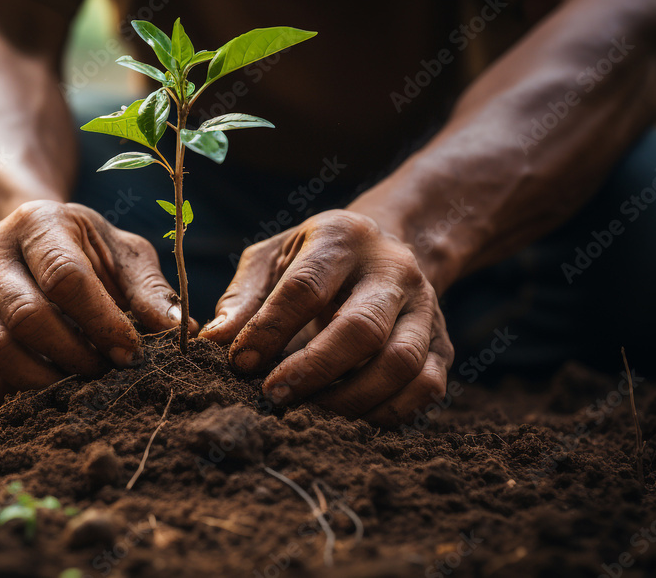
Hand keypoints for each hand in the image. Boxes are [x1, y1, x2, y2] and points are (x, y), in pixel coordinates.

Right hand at [0, 200, 196, 402]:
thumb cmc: (87, 249)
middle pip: (27, 316)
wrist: (27, 239)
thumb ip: (150, 290)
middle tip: (109, 373)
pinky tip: (53, 392)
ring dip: (47, 379)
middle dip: (76, 354)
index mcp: (37, 223)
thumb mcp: (122, 254)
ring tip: (83, 385)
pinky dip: (20, 392)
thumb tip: (183, 331)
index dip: (102, 321)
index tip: (131, 352)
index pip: (65, 276)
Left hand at [199, 210, 452, 424]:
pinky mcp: (443, 343)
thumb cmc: (315, 259)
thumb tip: (211, 342)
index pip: (306, 287)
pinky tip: (348, 417)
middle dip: (312, 371)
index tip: (240, 364)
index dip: (270, 330)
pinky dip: (386, 413)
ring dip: (349, 399)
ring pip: (401, 363)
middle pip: (362, 329)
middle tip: (272, 397)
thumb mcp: (273, 258)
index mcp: (342, 239)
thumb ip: (243, 298)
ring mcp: (425, 308)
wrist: (387, 249)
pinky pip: (427, 388)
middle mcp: (393, 271)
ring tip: (308, 411)